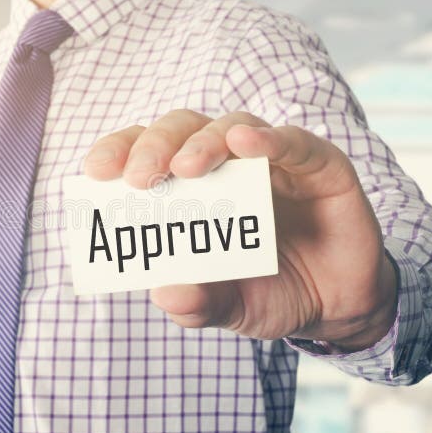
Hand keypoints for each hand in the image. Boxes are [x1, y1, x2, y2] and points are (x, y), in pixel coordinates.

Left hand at [83, 109, 396, 351]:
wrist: (336, 306)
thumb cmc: (271, 293)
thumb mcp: (229, 307)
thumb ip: (198, 302)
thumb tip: (163, 292)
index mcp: (194, 189)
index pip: (148, 155)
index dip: (120, 153)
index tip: (95, 171)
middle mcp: (227, 165)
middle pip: (181, 130)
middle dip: (155, 146)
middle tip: (141, 176)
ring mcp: (273, 160)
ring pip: (230, 126)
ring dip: (203, 142)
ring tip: (186, 167)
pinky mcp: (318, 163)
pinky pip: (293, 141)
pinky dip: (267, 139)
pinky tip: (245, 145)